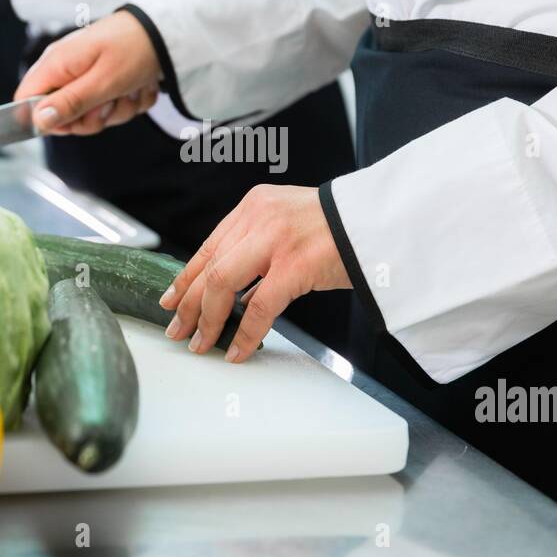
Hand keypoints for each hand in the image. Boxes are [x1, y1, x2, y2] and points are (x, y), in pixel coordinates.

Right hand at [16, 10, 162, 134]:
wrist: (167, 32)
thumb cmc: (134, 49)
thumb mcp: (103, 81)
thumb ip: (70, 102)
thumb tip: (38, 121)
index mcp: (57, 65)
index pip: (26, 101)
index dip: (46, 120)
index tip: (73, 121)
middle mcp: (66, 70)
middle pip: (62, 116)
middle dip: (91, 118)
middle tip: (110, 101)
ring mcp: (86, 77)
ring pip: (91, 116)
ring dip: (117, 110)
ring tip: (130, 88)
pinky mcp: (105, 82)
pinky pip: (112, 108)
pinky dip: (129, 102)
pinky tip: (139, 86)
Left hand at [160, 186, 351, 362]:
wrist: (384, 220)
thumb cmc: (344, 227)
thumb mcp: (291, 225)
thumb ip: (262, 249)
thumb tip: (238, 294)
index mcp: (255, 206)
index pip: (209, 246)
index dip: (186, 277)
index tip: (172, 298)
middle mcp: (259, 218)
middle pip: (209, 266)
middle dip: (188, 303)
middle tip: (178, 329)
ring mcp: (276, 241)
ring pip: (222, 284)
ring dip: (208, 320)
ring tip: (201, 343)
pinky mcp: (295, 266)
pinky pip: (259, 308)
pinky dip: (245, 333)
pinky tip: (238, 350)